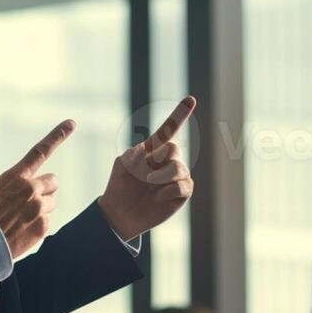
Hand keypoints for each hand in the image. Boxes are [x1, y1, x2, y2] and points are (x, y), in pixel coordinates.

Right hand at [0, 119, 74, 259]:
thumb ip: (7, 185)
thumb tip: (15, 189)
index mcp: (15, 177)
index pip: (40, 151)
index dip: (57, 135)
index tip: (71, 123)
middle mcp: (30, 189)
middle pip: (52, 182)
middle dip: (45, 189)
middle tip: (30, 200)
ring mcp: (38, 208)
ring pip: (50, 203)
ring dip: (40, 209)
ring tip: (21, 219)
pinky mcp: (42, 226)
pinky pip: (46, 222)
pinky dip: (36, 226)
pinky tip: (21, 231)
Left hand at [98, 96, 196, 240]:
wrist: (120, 214)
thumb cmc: (120, 186)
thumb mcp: (122, 166)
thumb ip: (133, 155)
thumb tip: (148, 151)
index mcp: (154, 149)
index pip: (169, 129)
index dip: (180, 114)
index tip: (191, 99)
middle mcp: (168, 160)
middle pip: (174, 149)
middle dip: (158, 160)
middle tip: (144, 175)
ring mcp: (177, 177)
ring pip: (179, 168)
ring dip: (161, 176)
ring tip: (148, 184)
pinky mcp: (182, 193)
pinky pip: (183, 186)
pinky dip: (168, 191)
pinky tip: (158, 197)